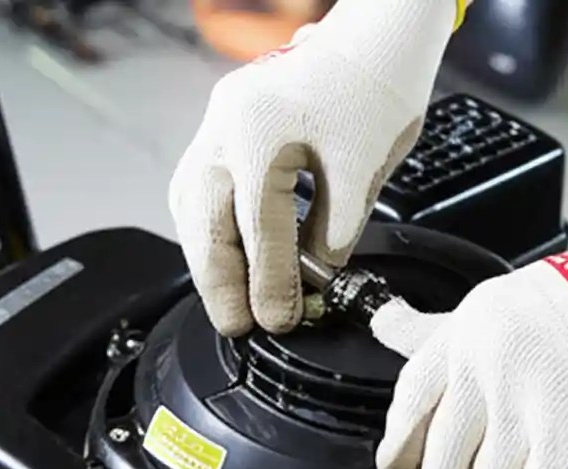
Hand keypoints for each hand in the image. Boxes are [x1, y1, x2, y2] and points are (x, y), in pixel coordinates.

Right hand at [169, 0, 457, 335]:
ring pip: (192, 207)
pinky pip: (197, 188)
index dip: (268, 284)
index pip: (256, 230)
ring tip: (231, 300)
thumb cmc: (376, 94)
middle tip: (240, 327)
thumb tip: (311, 286)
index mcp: (259, 135)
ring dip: (207, 259)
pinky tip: (222, 256)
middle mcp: (223, 129)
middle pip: (205, 223)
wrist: (372, 42)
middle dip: (221, 283)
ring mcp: (214, 125)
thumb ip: (332, 233)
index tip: (279, 321)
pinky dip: (207, 228)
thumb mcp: (364, 173)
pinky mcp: (219, 128)